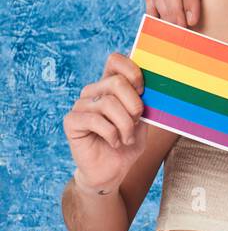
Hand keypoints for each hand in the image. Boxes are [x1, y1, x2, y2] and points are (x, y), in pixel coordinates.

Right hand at [63, 53, 148, 193]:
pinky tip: (114, 142)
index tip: (143, 91)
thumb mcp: (143, 119)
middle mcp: (93, 91)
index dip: (132, 72)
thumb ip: (143, 100)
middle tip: (136, 122)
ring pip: (108, 103)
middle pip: (116, 82)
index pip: (115, 60)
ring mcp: (80, 105)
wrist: (113, 170)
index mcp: (110, 86)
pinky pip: (95, 120)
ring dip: (125, 125)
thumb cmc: (128, 142)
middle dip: (134, 106)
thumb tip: (152, 83)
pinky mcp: (71, 121)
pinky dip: (112, 134)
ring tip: (126, 138)